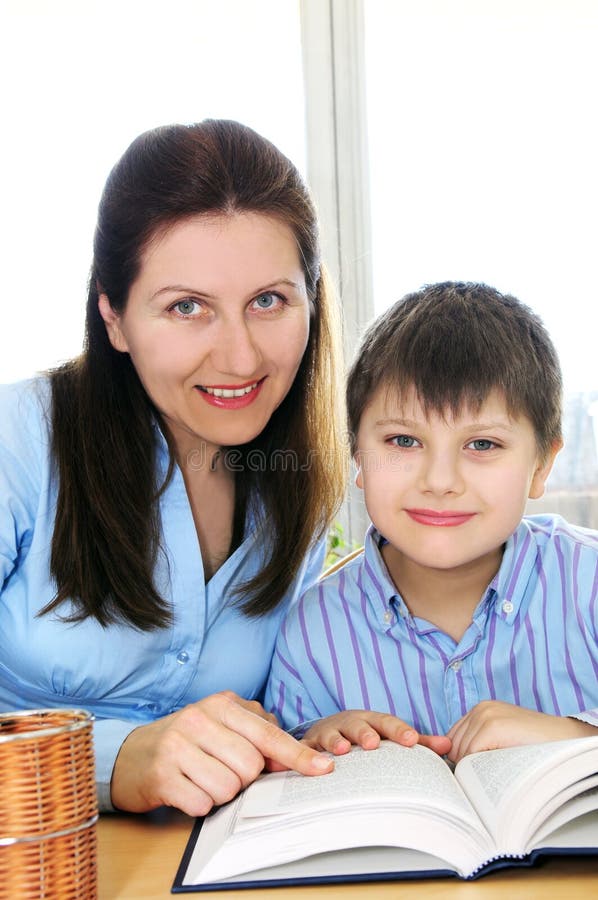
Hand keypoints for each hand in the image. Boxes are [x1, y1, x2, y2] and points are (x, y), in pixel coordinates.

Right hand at [110, 691, 332, 814]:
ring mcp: (178, 746)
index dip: (298, 755)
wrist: (132, 754)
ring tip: (202, 778)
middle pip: (251, 766)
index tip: (323, 769)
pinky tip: (187, 790)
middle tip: (222, 770)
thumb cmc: (188, 741)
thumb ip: (257, 736)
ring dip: (221, 793)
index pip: (268, 734)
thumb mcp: (223, 727)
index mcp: (221, 704)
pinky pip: (202, 804)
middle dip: (243, 778)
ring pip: (229, 788)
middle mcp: (199, 719)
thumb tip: (290, 760)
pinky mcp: (162, 775)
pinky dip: (200, 804)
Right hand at [299, 710, 451, 756]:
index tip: (412, 741)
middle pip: (359, 725)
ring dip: (337, 741)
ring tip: (343, 751)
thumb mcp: (387, 735)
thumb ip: (417, 741)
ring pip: (333, 734)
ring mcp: (328, 733)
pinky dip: (310, 754)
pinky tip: (314, 762)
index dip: (399, 731)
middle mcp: (350, 723)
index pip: (388, 723)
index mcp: (372, 721)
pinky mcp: (310, 745)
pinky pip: (309, 749)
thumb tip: (448, 746)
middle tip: (373, 743)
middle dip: (366, 733)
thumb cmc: (363, 736)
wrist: (324, 732)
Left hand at [447, 700, 597, 763]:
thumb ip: (479, 742)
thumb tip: (454, 763)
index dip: (460, 757)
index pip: (453, 738)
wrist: (563, 739)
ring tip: (495, 771)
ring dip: (473, 767)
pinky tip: (497, 770)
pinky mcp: (492, 726)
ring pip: (460, 752)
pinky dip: (479, 767)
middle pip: (453, 746)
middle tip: (486, 774)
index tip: (473, 771)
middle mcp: (480, 708)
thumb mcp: (502, 738)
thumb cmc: (533, 745)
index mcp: (481, 709)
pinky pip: (470, 755)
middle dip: (464, 763)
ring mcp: (485, 715)